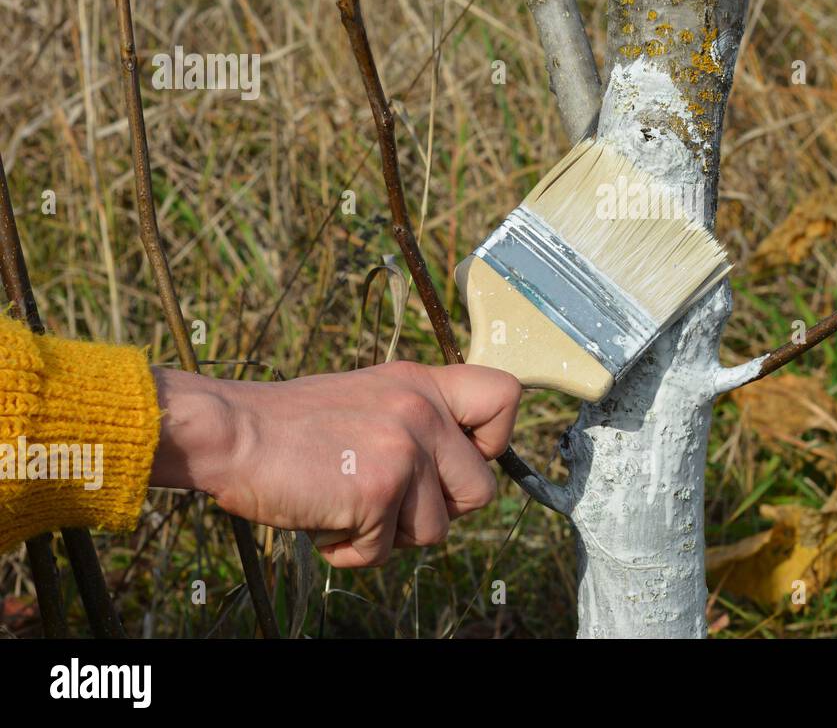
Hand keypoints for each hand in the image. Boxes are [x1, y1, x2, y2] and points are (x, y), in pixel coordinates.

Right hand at [149, 361, 520, 567]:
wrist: (231, 432)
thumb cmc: (290, 424)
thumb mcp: (371, 397)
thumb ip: (418, 421)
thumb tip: (457, 469)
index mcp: (423, 384)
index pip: (505, 397)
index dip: (494, 442)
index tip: (459, 460)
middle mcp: (423, 412)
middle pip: (480, 491)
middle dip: (436, 512)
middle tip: (386, 500)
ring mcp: (404, 452)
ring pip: (435, 531)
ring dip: (388, 534)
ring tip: (344, 504)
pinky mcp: (378, 492)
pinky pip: (384, 552)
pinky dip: (350, 549)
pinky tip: (322, 517)